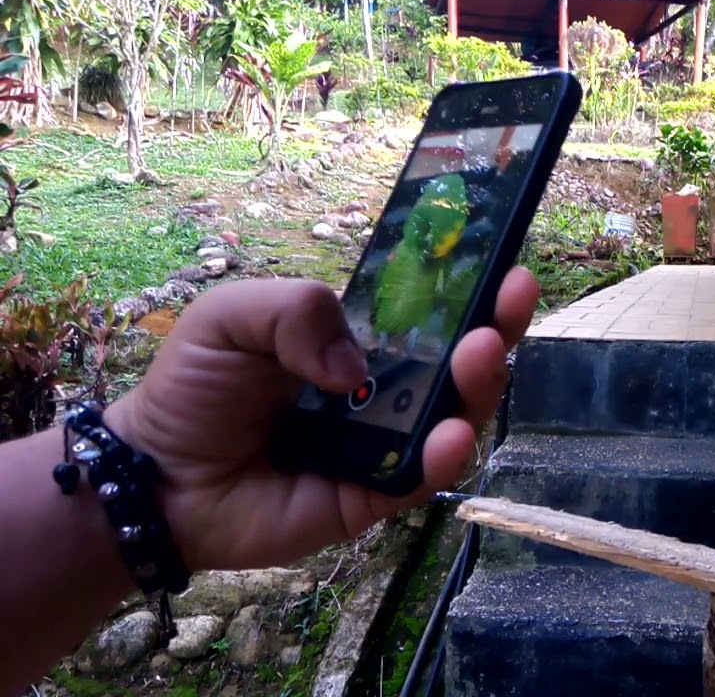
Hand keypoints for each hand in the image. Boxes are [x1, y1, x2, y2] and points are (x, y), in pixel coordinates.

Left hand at [105, 270, 538, 572]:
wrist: (155, 475)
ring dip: (479, 386)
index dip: (472, 293)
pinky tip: (448, 434)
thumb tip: (354, 366)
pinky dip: (442, 457)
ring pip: (455, 417)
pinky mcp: (373, 497)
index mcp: (361, 344)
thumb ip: (296, 310)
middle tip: (509, 303)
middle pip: (459, 363)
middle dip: (495, 329)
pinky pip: (419, 478)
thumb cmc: (196, 389)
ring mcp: (385, 446)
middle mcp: (386, 393)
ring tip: (481, 355)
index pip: (431, 315)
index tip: (506, 269)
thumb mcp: (232, 316)